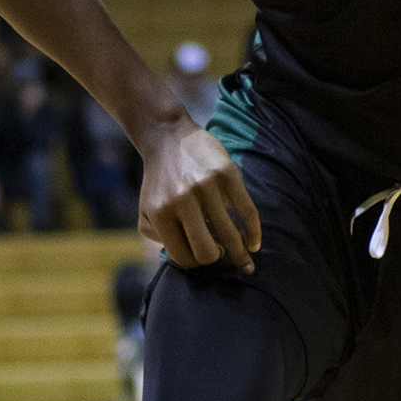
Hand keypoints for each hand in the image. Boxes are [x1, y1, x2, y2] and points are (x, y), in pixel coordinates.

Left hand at [136, 120, 260, 272]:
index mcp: (160, 213)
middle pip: (207, 252)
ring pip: (230, 235)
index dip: (196, 263)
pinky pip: (247, 211)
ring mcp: (205, 186)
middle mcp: (181, 201)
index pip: (183, 257)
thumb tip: (185, 259)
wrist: (166, 137)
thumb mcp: (146, 210)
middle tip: (222, 254)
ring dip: (240, 254)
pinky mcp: (227, 174)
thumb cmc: (159, 181)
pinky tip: (254, 243)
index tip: (203, 257)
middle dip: (217, 259)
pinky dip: (254, 233)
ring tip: (246, 262)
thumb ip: (158, 237)